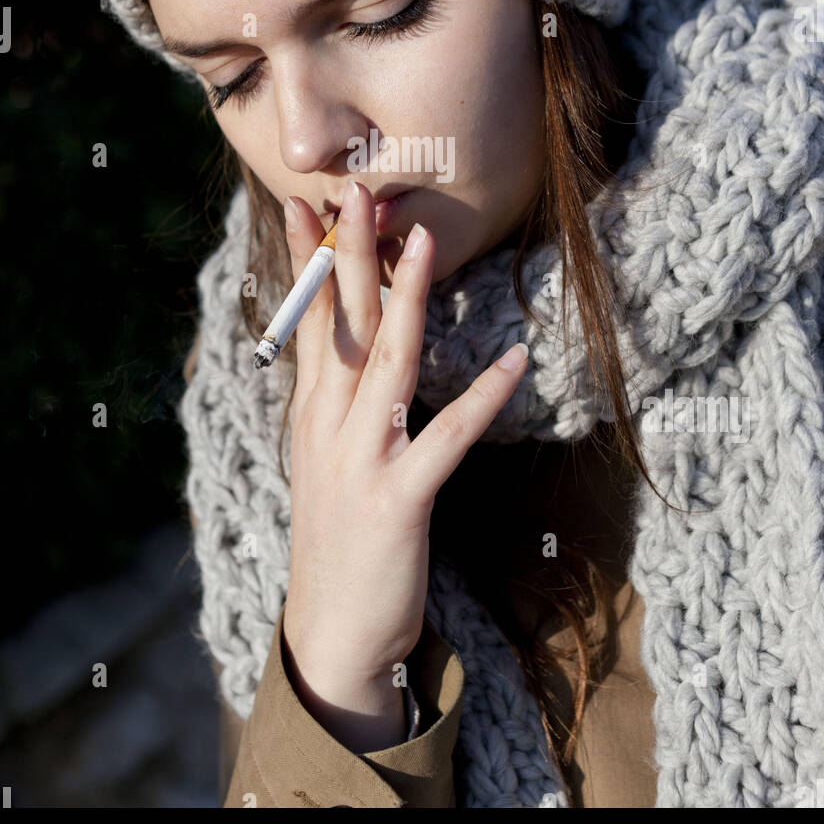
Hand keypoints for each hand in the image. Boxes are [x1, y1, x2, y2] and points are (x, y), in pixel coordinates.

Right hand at [281, 178, 528, 710]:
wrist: (332, 633)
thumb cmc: (338, 537)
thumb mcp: (325, 459)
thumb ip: (337, 400)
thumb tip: (352, 344)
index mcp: (311, 414)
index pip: (308, 320)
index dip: (311, 260)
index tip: (311, 202)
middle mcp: (328, 426)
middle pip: (339, 324)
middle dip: (348, 254)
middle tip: (357, 190)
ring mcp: (361, 461)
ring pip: (387, 363)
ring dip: (407, 300)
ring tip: (423, 244)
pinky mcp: (399, 499)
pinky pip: (448, 436)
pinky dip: (484, 396)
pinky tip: (515, 360)